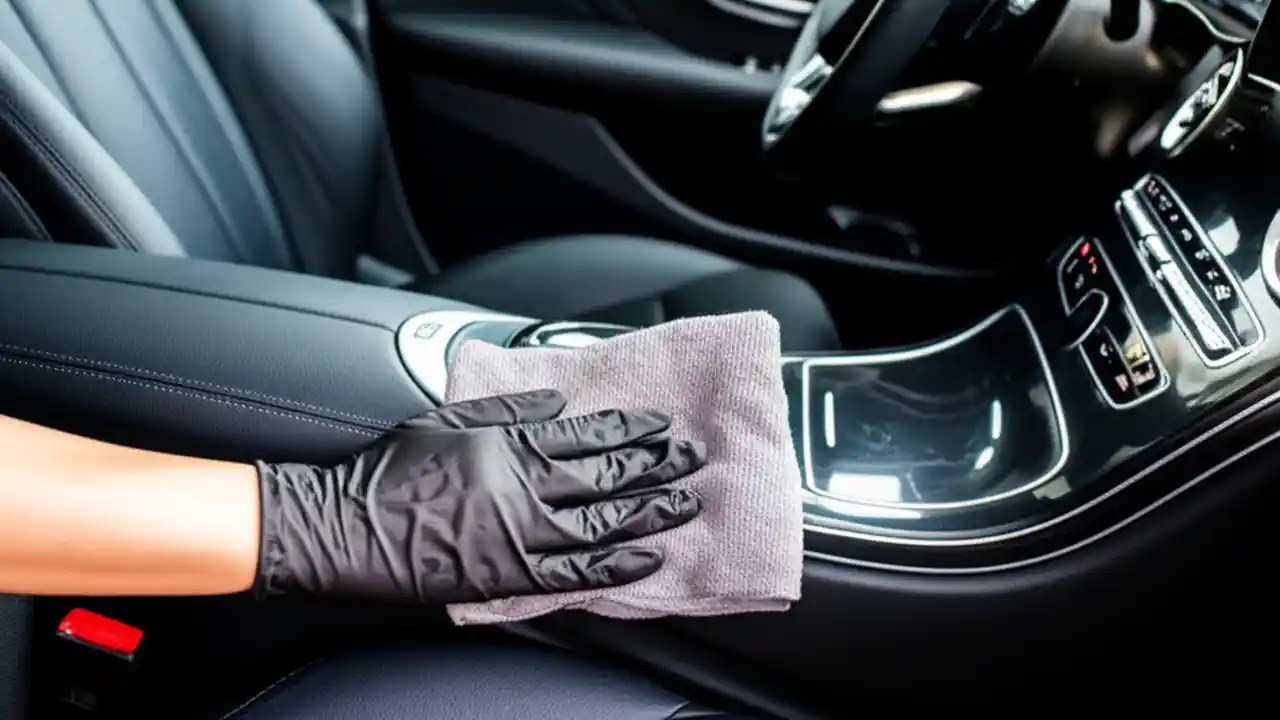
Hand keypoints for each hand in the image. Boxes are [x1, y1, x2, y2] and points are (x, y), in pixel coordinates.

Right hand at [255, 389, 704, 603]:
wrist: (345, 526)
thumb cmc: (389, 469)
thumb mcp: (447, 416)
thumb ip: (507, 406)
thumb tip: (557, 400)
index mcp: (510, 442)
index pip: (589, 433)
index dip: (633, 429)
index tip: (662, 425)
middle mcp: (525, 486)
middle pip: (608, 474)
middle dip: (657, 466)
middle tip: (693, 459)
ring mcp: (520, 533)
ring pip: (604, 521)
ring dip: (651, 510)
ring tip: (686, 503)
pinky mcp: (509, 574)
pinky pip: (576, 573)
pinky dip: (616, 565)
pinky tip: (648, 556)